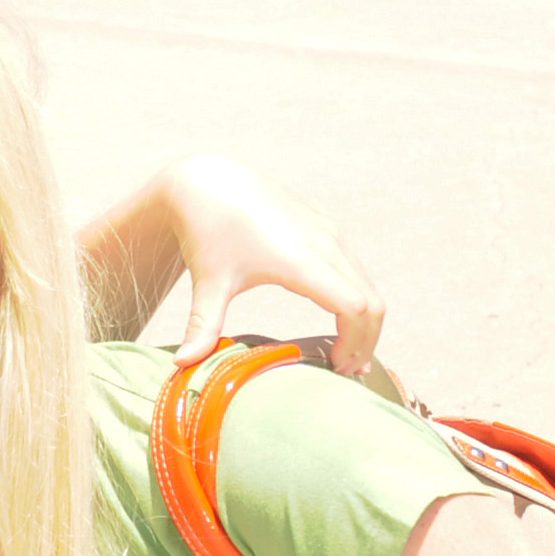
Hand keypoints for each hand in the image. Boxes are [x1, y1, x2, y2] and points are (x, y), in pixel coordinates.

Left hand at [153, 155, 386, 374]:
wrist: (210, 182)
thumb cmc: (208, 233)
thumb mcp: (209, 281)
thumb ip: (203, 325)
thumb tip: (182, 365)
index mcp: (301, 259)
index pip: (354, 307)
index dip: (355, 343)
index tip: (337, 370)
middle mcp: (325, 243)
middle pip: (372, 300)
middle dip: (366, 340)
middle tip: (346, 373)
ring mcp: (330, 233)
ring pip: (367, 284)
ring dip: (364, 320)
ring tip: (344, 354)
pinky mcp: (327, 228)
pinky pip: (356, 269)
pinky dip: (357, 298)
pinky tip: (338, 321)